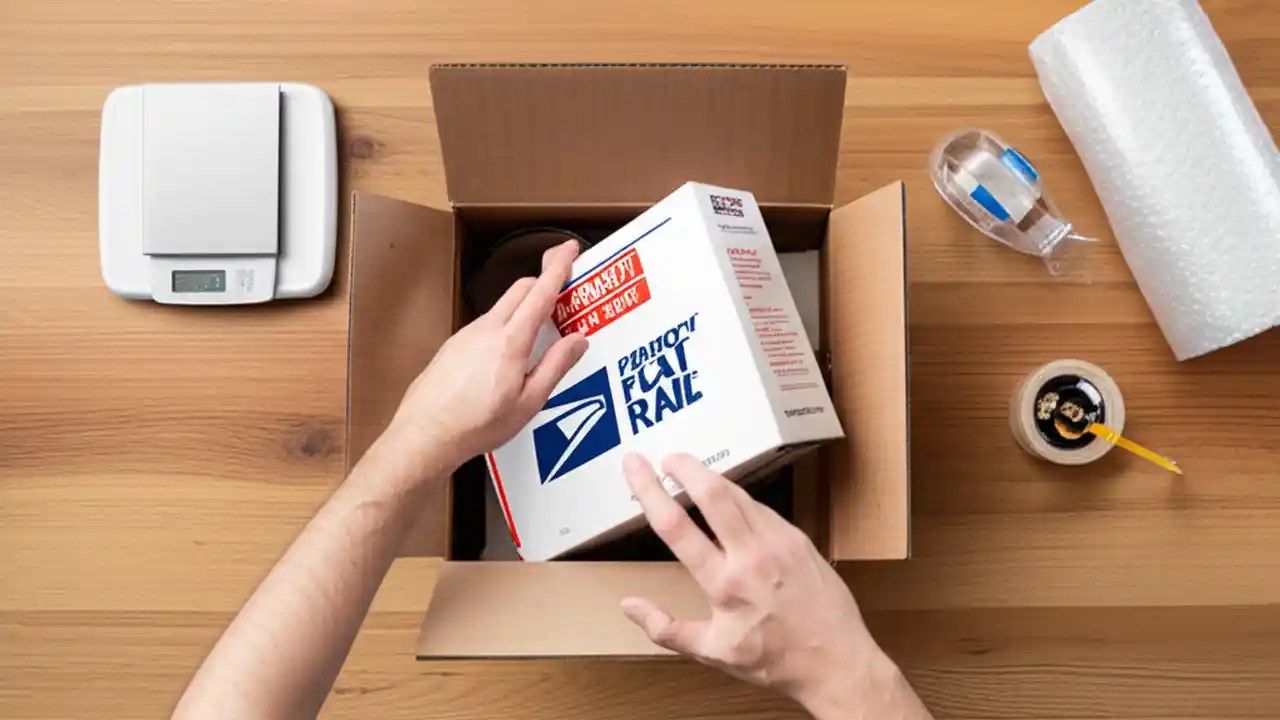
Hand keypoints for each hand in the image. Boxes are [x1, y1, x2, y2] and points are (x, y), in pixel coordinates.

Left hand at [388, 240, 587, 471]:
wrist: (424, 435)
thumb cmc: (477, 425)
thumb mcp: (528, 403)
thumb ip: (555, 366)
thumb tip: (578, 340)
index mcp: (510, 342)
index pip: (540, 293)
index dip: (558, 267)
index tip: (569, 248)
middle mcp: (486, 330)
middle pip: (520, 290)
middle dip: (543, 283)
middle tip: (563, 291)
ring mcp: (466, 335)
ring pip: (501, 308)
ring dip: (523, 308)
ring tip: (539, 335)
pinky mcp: (453, 345)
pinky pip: (485, 325)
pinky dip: (504, 327)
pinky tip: (507, 357)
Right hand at [621, 453, 927, 718]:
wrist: (837, 659)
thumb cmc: (774, 660)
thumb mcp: (714, 654)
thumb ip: (666, 629)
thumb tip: (628, 604)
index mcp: (723, 583)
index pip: (676, 527)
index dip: (649, 491)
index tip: (635, 466)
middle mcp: (751, 555)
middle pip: (713, 494)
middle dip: (686, 467)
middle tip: (667, 456)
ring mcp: (778, 542)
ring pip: (739, 494)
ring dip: (712, 478)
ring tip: (691, 471)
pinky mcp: (798, 538)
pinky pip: (762, 508)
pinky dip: (740, 498)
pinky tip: (729, 501)